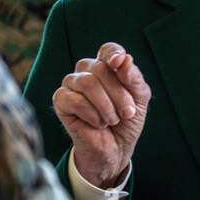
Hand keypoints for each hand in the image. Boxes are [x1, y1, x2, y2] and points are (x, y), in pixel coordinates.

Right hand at [52, 43, 150, 188]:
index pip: (107, 50)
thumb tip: (125, 60)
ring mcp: (72, 85)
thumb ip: (134, 79)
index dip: (113, 53)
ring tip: (112, 120)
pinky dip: (91, 114)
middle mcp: (87, 73)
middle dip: (118, 93)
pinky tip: (97, 124)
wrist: (115, 150)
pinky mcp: (60, 101)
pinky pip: (74, 99)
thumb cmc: (126, 122)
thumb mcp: (139, 100)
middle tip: (127, 113)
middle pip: (99, 67)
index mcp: (107, 68)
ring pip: (86, 83)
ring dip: (105, 106)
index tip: (119, 62)